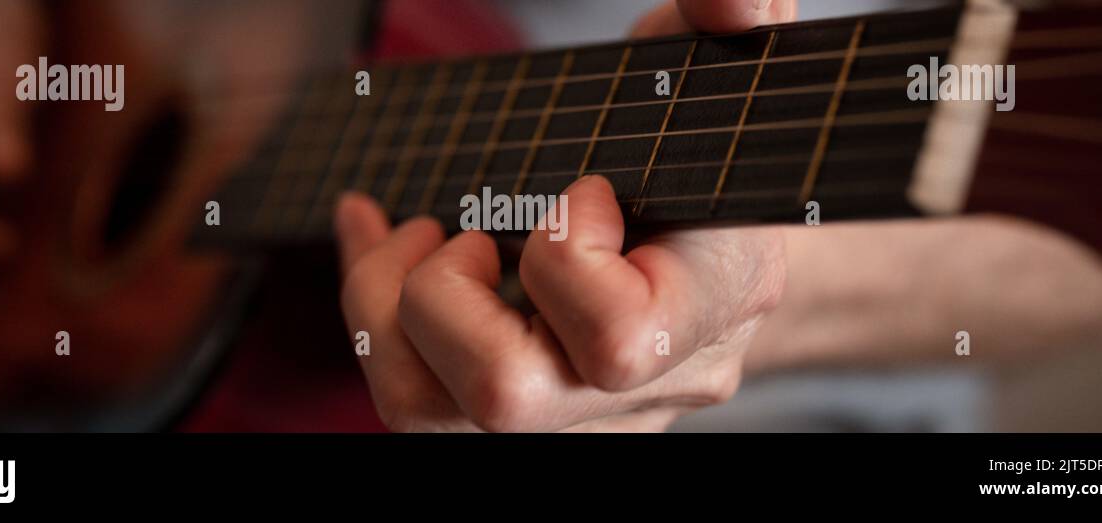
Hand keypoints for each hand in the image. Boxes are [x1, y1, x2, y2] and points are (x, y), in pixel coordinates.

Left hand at [333, 0, 796, 431]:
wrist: (720, 268)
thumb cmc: (707, 167)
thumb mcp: (719, 82)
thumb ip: (733, 22)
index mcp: (707, 311)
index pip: (617, 340)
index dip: (565, 257)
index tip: (581, 194)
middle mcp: (637, 391)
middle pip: (502, 395)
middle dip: (444, 293)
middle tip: (468, 231)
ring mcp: (572, 417)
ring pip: (427, 411)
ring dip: (386, 308)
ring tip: (421, 237)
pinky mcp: (519, 421)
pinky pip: (408, 394)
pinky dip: (369, 312)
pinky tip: (385, 240)